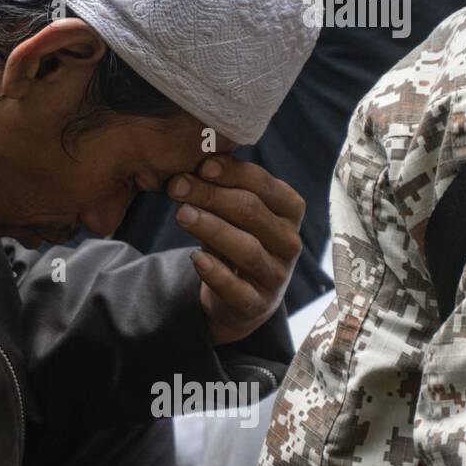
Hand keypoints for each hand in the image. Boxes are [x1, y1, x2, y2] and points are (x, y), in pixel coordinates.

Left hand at [166, 155, 304, 344]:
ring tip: (181, 214)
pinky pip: (237, 289)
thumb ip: (221, 188)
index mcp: (289, 211)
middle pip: (252, 213)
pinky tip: (195, 258)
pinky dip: (216, 273)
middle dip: (211, 196)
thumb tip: (193, 161)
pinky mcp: (256, 305)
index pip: (265, 186)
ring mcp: (276, 276)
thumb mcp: (235, 212)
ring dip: (211, 229)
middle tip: (176, 186)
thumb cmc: (238, 238)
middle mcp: (289, 242)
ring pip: (246, 248)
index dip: (233, 173)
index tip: (202, 166)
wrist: (240, 297)